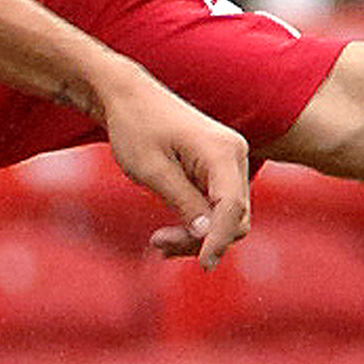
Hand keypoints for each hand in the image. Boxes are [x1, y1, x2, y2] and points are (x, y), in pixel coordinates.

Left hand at [96, 74, 252, 266]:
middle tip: (157, 243)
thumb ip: (183, 201)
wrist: (129, 97)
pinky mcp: (219, 168)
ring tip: (158, 242)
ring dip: (197, 235)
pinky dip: (197, 223)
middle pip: (235, 217)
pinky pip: (217, 206)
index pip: (233, 209)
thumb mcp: (153, 170)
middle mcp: (235, 155)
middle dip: (201, 239)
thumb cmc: (136, 128)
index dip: (219, 240)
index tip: (203, 266)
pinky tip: (168, 236)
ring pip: (227, 216)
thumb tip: (206, 234)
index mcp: (223, 152)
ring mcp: (230, 161)